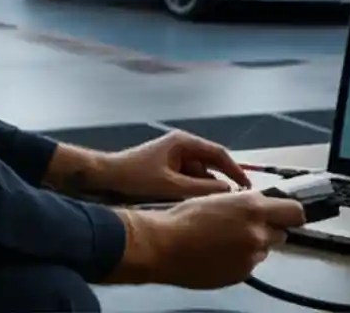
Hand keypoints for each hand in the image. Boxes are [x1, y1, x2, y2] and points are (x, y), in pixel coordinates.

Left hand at [93, 130, 251, 201]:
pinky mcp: (164, 170)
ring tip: (213, 208)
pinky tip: (194, 207)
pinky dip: (192, 192)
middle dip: (221, 182)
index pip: (219, 154)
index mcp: (183, 143)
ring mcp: (172, 158)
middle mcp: (180, 147)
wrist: (101, 179)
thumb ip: (201, 188)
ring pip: (198, 175)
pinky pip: (186, 180)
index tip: (248, 187)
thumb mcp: (170, 186)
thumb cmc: (134, 179)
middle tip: (234, 202)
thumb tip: (228, 191)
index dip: (236, 170)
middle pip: (209, 164)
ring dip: (205, 189)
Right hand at [107, 190, 306, 288]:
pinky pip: (248, 265)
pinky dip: (239, 260)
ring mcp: (250, 256)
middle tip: (245, 228)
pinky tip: (218, 255)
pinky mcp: (241, 274)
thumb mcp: (219, 198)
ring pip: (264, 250)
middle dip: (267, 229)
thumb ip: (246, 204)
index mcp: (253, 207)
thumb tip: (260, 207)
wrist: (164, 245)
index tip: (286, 214)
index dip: (291, 213)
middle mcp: (258, 232)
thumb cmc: (184, 217)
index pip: (296, 212)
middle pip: (281, 233)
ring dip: (252, 246)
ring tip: (225, 242)